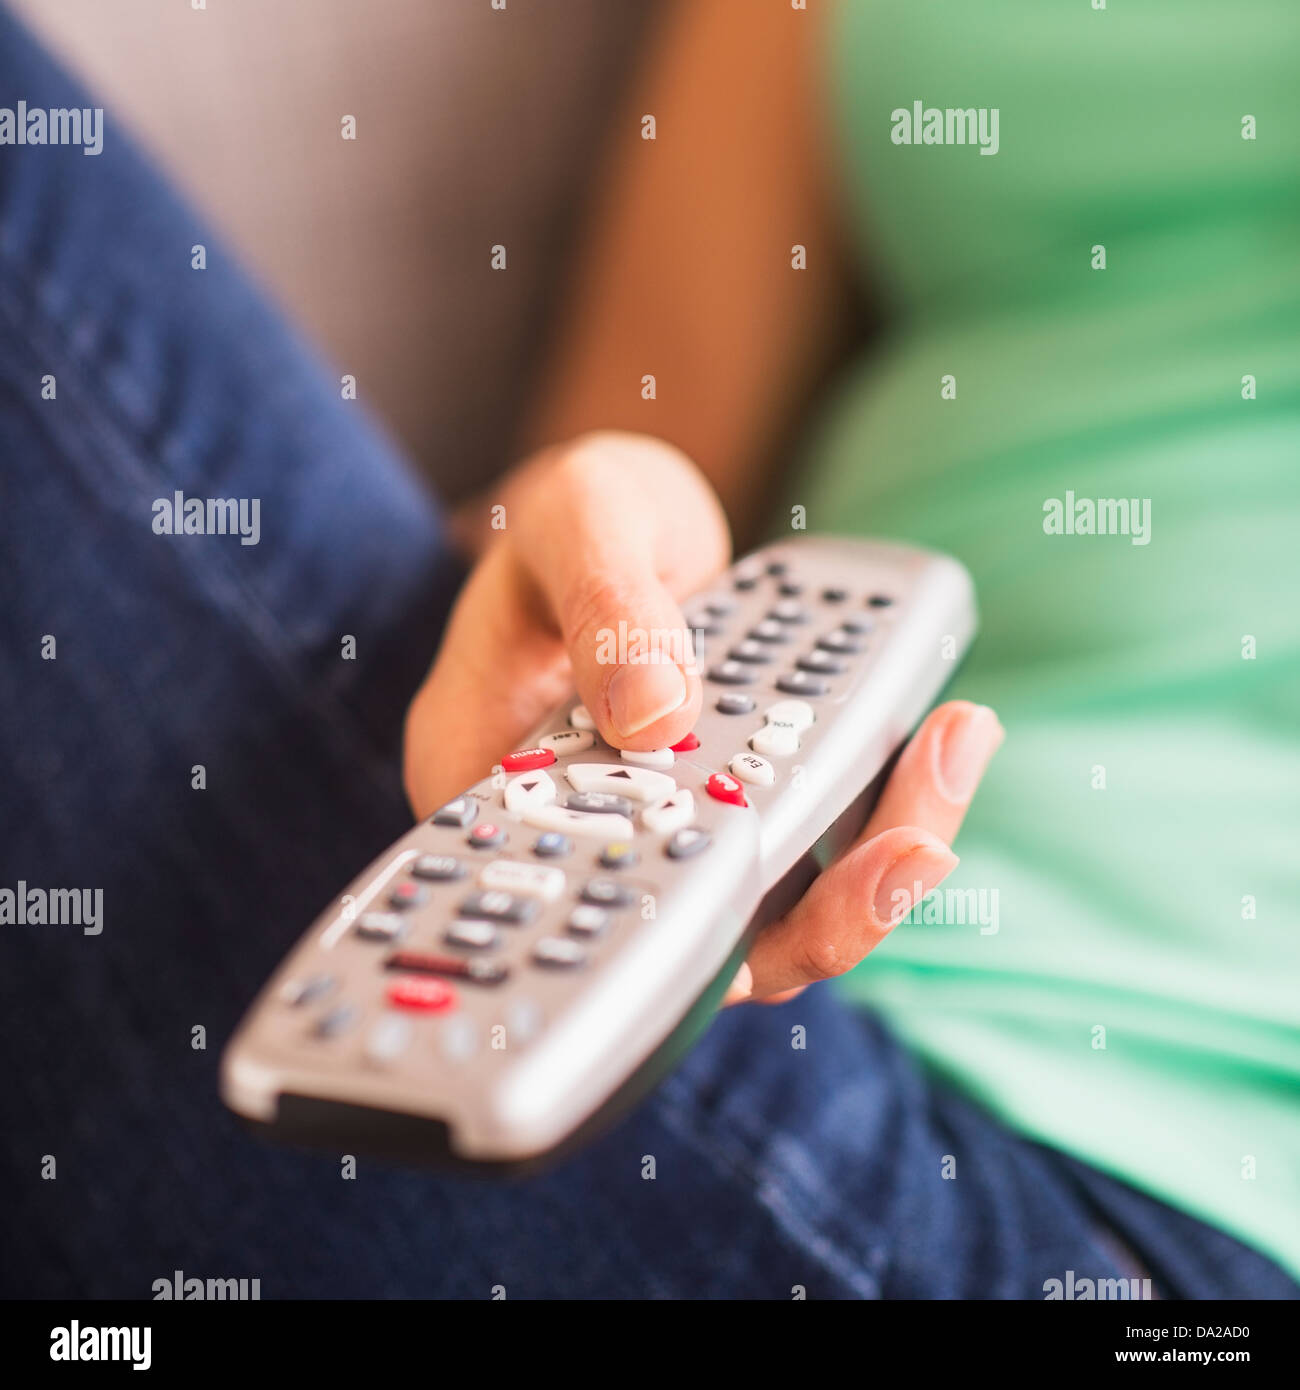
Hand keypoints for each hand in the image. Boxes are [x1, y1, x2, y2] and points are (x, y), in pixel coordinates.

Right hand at [404, 432, 1002, 1003]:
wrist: (630, 522)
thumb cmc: (582, 519)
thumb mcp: (580, 520)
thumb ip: (606, 608)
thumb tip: (657, 717)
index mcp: (499, 794)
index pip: (571, 912)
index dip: (668, 940)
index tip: (764, 886)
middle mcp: (591, 842)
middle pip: (703, 938)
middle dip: (827, 913)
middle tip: (916, 846)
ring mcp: (674, 839)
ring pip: (779, 912)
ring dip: (881, 858)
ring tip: (957, 746)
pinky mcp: (744, 817)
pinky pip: (821, 847)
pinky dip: (886, 806)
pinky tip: (946, 730)